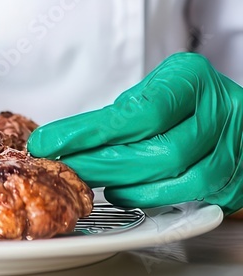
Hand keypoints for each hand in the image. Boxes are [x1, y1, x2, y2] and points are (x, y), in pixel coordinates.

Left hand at [27, 53, 242, 211]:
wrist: (231, 109)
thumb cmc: (184, 94)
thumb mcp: (152, 86)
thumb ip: (122, 112)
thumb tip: (67, 140)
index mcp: (192, 77)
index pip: (139, 111)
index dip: (91, 132)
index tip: (51, 141)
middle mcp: (222, 110)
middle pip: (161, 151)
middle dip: (103, 164)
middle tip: (66, 168)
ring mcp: (237, 146)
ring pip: (181, 179)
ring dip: (128, 186)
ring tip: (93, 183)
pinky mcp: (239, 178)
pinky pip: (195, 197)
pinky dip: (154, 198)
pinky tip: (126, 193)